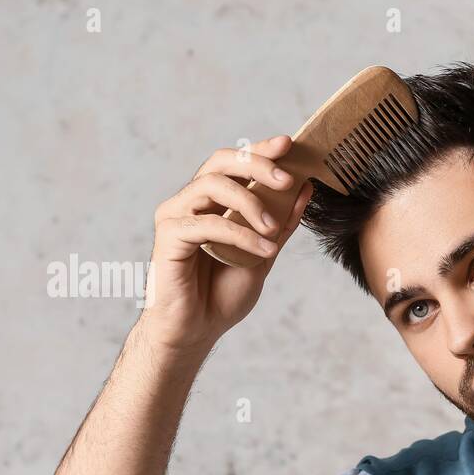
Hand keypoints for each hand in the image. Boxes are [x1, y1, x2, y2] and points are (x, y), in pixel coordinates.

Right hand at [138, 135, 313, 354]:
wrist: (197, 330)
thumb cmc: (222, 295)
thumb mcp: (263, 253)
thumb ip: (281, 223)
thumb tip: (305, 189)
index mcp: (213, 203)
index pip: (235, 164)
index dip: (260, 150)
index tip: (289, 144)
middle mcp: (191, 202)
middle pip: (220, 162)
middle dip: (256, 164)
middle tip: (286, 179)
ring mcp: (176, 216)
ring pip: (211, 185)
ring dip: (249, 202)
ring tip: (272, 229)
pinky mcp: (168, 236)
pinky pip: (207, 223)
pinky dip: (240, 234)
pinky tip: (263, 250)